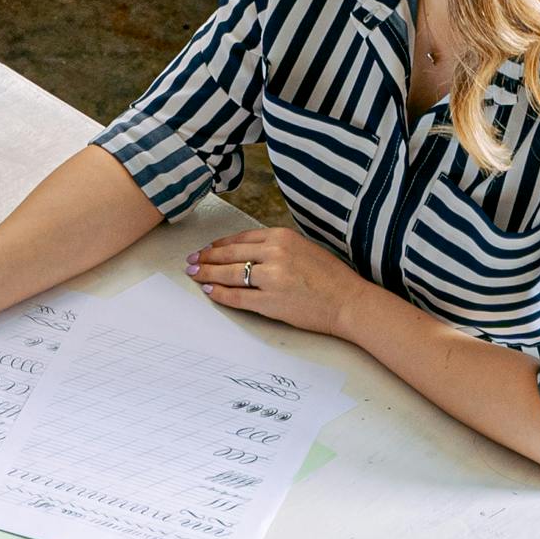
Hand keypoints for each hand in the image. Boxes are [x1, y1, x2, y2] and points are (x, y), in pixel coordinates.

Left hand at [189, 222, 367, 338]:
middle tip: (191, 260)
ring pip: (229, 274)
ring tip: (194, 274)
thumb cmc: (330, 277)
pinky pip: (236, 296)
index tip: (208, 248)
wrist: (348, 301)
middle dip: (206, 258)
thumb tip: (247, 252)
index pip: (241, 237)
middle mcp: (274, 253)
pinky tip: (209, 290)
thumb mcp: (303, 248)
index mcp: (282, 236)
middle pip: (230, 254)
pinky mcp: (270, 301)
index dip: (220, 244)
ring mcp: (271, 278)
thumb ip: (276, 247)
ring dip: (207, 274)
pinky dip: (219, 293)